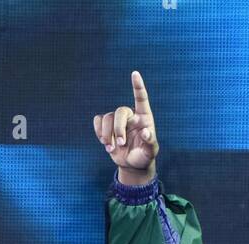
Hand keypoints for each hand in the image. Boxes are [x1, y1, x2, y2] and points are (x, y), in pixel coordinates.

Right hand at [93, 70, 158, 184]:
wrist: (132, 164)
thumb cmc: (144, 156)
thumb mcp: (151, 152)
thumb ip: (150, 142)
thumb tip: (146, 132)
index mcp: (144, 117)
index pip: (141, 98)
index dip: (138, 86)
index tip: (135, 74)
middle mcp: (131, 116)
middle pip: (120, 112)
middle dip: (118, 129)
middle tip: (121, 145)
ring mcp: (118, 121)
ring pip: (107, 118)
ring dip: (107, 135)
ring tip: (111, 149)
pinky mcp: (107, 127)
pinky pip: (98, 121)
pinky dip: (99, 132)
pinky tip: (105, 143)